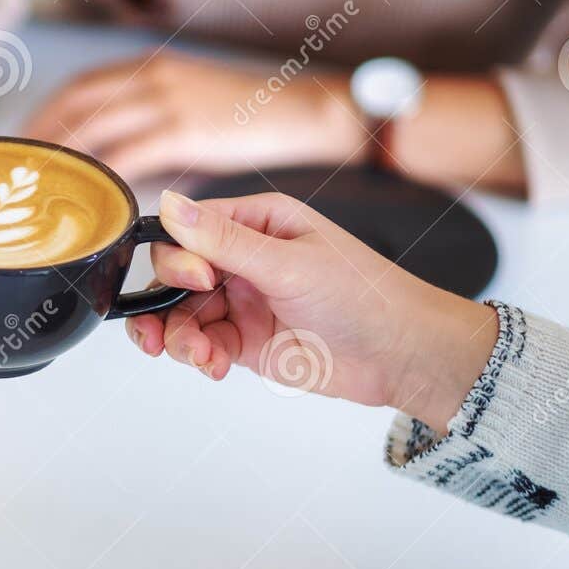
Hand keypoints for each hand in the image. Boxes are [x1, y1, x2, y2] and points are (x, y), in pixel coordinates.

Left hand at [23, 51, 366, 182]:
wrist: (293, 109)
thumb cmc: (241, 115)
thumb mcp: (185, 101)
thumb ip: (145, 120)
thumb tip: (110, 158)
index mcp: (146, 67)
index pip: (78, 86)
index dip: (45, 114)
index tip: (21, 141)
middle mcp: (149, 77)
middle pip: (74, 103)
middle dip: (40, 136)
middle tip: (15, 169)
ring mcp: (165, 100)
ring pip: (93, 127)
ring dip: (61, 157)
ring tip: (38, 184)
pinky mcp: (183, 130)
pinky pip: (127, 154)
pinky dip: (101, 174)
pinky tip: (86, 193)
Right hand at [127, 191, 497, 433]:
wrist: (402, 356)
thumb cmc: (364, 296)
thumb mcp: (289, 263)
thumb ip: (223, 240)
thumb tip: (170, 202)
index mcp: (257, 222)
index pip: (189, 229)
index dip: (179, 256)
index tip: (198, 280)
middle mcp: (243, 258)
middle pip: (176, 275)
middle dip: (166, 303)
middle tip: (177, 328)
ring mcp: (242, 300)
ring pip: (181, 314)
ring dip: (178, 337)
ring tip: (198, 356)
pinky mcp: (244, 340)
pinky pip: (201, 344)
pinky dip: (198, 356)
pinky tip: (214, 365)